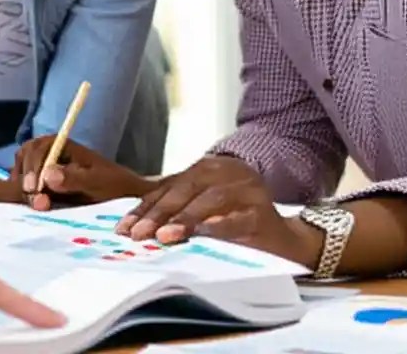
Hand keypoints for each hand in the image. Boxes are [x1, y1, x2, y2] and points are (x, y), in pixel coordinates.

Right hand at [12, 135, 153, 210]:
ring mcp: (40, 168)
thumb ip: (74, 178)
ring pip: (20, 175)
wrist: (120, 196)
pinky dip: (27, 198)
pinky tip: (37, 207)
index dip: (31, 168)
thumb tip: (48, 176)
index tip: (33, 188)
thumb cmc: (112, 184)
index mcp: (58, 143)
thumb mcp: (97, 181)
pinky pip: (24, 188)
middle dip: (26, 181)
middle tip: (38, 203)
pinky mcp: (39, 184)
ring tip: (40, 206)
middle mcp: (45, 152)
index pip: (35, 150)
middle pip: (23, 161)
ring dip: (26, 191)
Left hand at [115, 156, 320, 264]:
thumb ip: (174, 207)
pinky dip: (218, 226)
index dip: (144, 208)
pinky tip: (201, 236)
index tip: (123, 229)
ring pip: (210, 200)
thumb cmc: (235, 220)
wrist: (282, 236)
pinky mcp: (263, 211)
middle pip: (185, 190)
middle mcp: (224, 173)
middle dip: (158, 214)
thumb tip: (132, 225)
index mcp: (205, 169)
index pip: (167, 188)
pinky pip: (237, 218)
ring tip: (165, 236)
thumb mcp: (202, 206)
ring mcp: (246, 189)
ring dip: (185, 219)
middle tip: (139, 234)